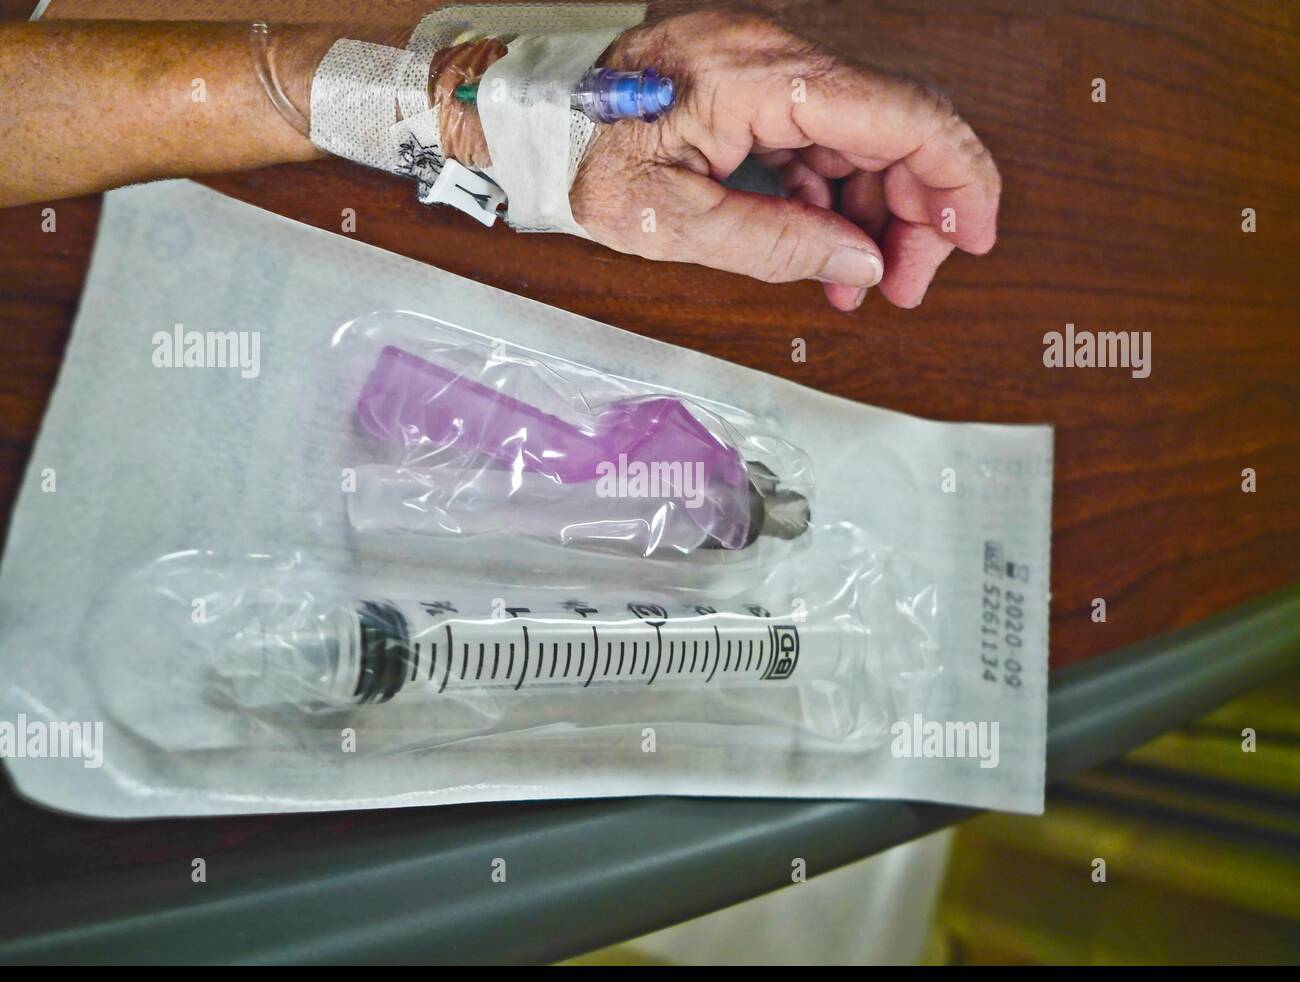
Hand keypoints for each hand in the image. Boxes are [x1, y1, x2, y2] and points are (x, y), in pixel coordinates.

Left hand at [575, 9, 1001, 311]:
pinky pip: (820, 139)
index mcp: (761, 79)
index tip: (976, 236)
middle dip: (918, 210)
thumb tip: (860, 263)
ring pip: (863, 136)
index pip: (902, 114)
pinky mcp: (751, 91)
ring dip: (876, 210)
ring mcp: (764, 70)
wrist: (524, 117)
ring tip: (863, 281)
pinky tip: (826, 247)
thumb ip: (777, 244)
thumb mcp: (672, 223)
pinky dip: (834, 195)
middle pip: (895, 125)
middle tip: (907, 284)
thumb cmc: (577, 157)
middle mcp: (775, 58)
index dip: (957, 177)